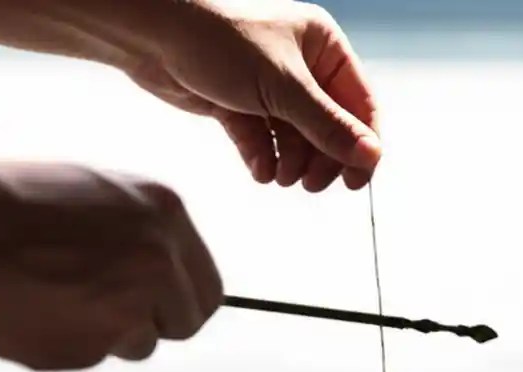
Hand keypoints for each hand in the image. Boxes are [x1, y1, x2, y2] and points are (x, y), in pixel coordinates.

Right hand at [0, 162, 221, 370]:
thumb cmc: (3, 201)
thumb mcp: (91, 192)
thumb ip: (137, 234)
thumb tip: (165, 275)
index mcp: (165, 214)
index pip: (207, 284)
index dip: (179, 299)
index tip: (160, 305)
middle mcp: (159, 263)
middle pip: (186, 322)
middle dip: (156, 324)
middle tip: (111, 313)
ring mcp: (126, 310)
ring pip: (139, 345)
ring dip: (106, 333)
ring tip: (49, 295)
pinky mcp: (86, 349)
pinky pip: (89, 357)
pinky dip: (63, 343)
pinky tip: (25, 308)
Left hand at [127, 0, 380, 191]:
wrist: (152, 36)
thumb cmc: (219, 42)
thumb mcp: (284, 88)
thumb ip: (329, 126)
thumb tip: (371, 156)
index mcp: (323, 46)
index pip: (360, 103)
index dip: (362, 144)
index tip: (357, 180)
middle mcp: (301, 64)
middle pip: (329, 126)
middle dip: (321, 158)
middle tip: (311, 185)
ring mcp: (269, 85)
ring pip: (296, 136)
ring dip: (292, 162)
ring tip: (280, 177)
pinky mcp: (239, 102)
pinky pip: (263, 138)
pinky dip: (263, 157)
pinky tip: (260, 170)